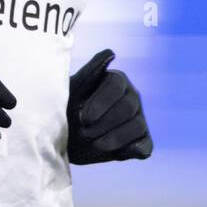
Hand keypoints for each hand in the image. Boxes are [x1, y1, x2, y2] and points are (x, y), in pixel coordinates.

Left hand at [66, 49, 152, 164]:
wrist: (62, 140)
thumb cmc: (65, 110)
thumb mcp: (71, 91)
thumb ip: (91, 71)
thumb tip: (111, 53)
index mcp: (116, 80)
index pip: (116, 85)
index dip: (100, 103)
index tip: (83, 118)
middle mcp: (132, 97)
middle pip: (128, 106)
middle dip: (103, 123)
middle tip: (83, 132)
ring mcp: (138, 119)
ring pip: (137, 126)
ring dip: (113, 139)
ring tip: (93, 143)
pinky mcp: (140, 141)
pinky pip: (145, 146)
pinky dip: (134, 150)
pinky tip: (119, 153)